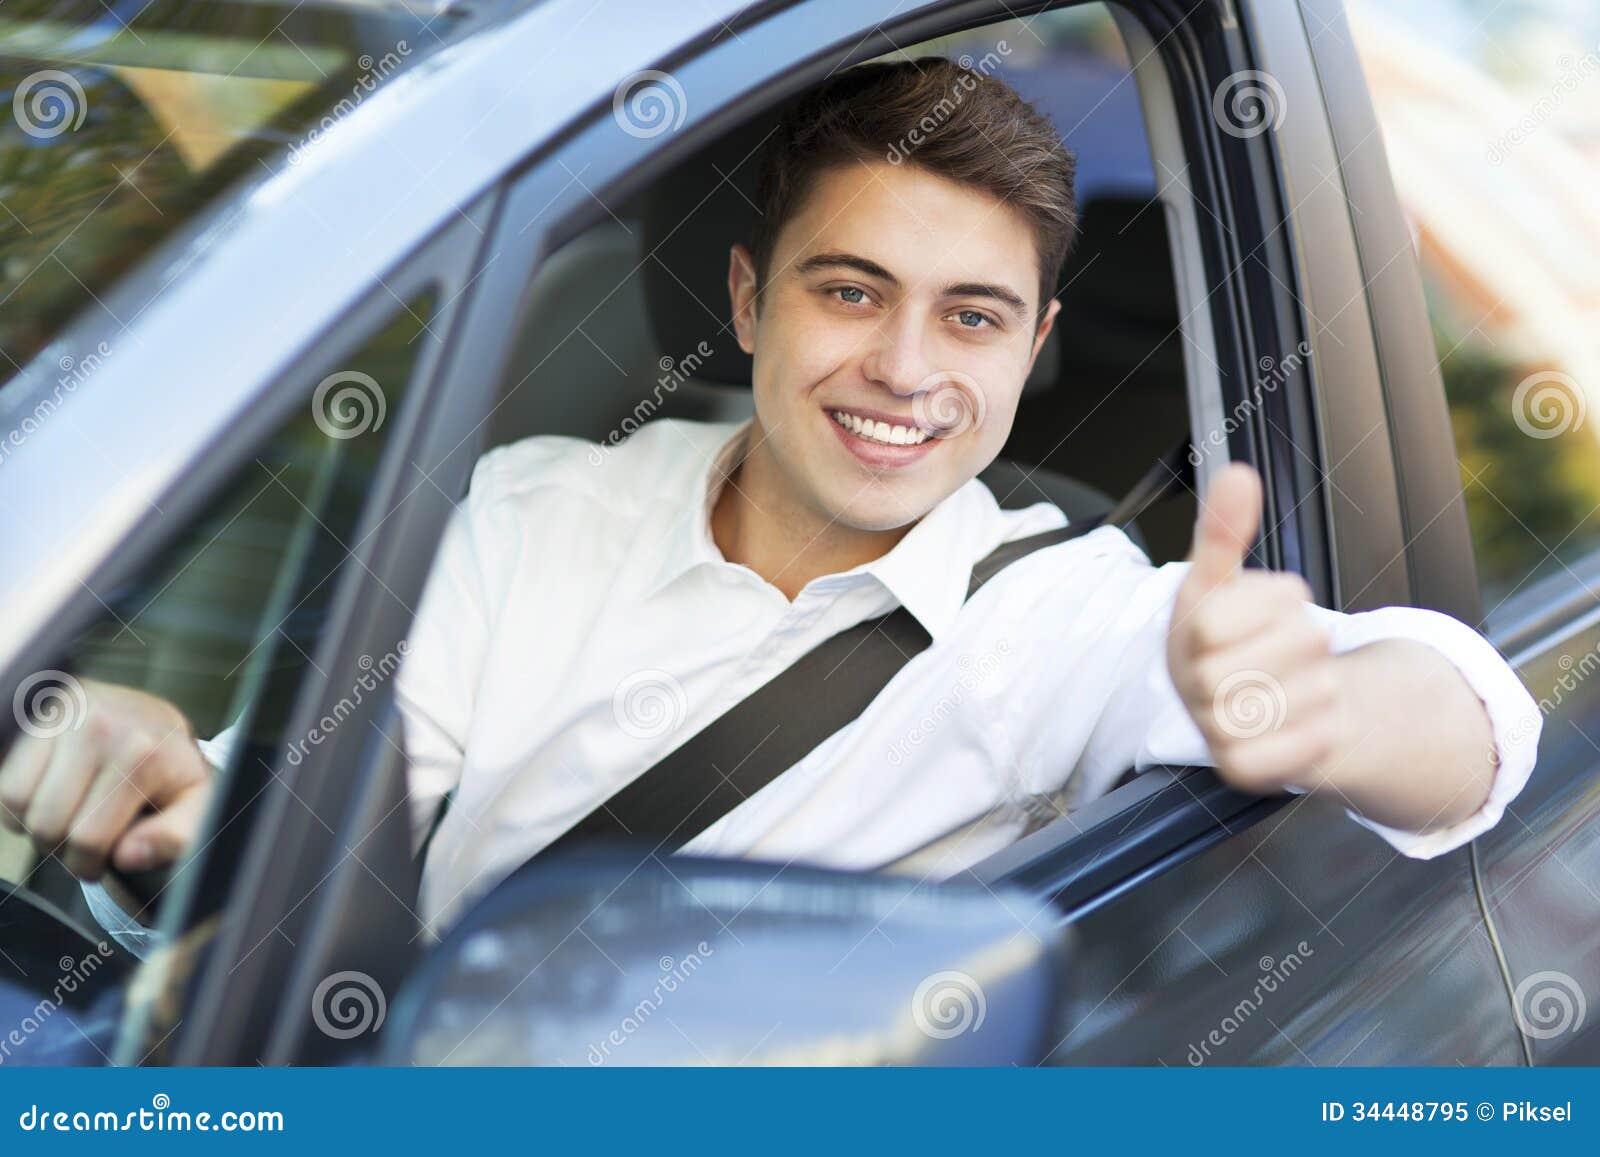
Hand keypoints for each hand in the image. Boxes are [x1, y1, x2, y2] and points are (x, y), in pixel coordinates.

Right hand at [0, 679, 212, 879]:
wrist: (158, 722)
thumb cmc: (173, 770)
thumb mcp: (195, 805)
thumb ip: (176, 837)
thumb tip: (127, 855)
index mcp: (142, 754)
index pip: (88, 837)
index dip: (89, 864)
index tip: (101, 862)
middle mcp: (100, 727)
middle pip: (47, 823)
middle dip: (60, 848)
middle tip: (82, 842)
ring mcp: (64, 715)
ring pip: (17, 802)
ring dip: (35, 824)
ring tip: (68, 818)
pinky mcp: (39, 713)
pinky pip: (5, 780)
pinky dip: (19, 801)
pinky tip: (50, 797)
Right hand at [1166, 465, 1343, 793]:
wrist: (1257, 702)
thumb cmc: (1239, 633)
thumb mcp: (1230, 579)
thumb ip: (1225, 530)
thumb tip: (1237, 475)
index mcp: (1180, 633)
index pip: (1223, 618)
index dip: (1272, 599)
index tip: (1280, 598)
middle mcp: (1187, 686)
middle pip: (1281, 652)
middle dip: (1308, 638)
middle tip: (1297, 642)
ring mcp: (1212, 731)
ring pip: (1305, 695)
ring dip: (1321, 682)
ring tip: (1301, 679)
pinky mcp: (1243, 770)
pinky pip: (1306, 745)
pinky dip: (1322, 726)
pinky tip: (1306, 718)